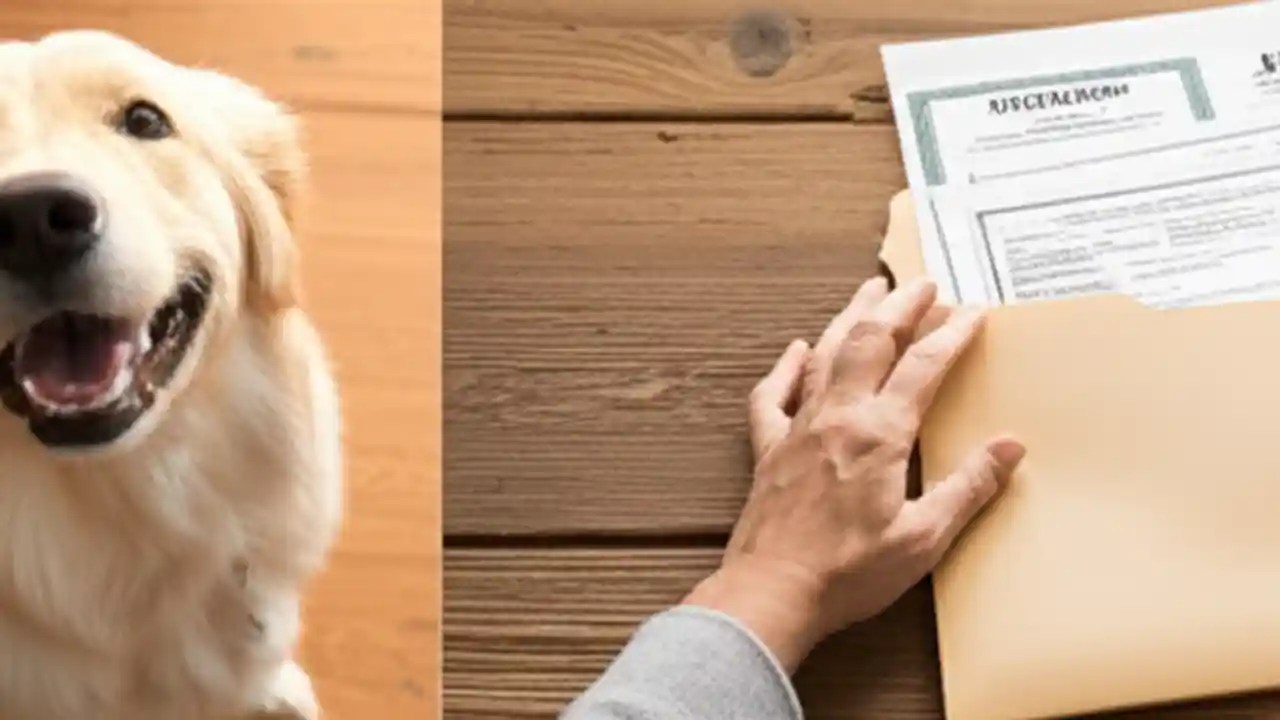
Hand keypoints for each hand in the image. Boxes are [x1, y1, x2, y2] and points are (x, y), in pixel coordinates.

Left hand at [683, 276, 1024, 672]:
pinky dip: (786, 367)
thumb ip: (967, 488)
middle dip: (901, 307)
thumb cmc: (848, 573)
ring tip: (869, 290)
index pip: (923, 367)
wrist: (772, 592)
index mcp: (879, 434)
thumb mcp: (923, 539)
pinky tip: (796, 349)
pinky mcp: (768, 450)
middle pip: (870, 341)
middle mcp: (836, 417)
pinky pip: (772, 395)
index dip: (952, 335)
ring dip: (850, 317)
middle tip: (924, 284)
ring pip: (825, 355)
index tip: (975, 313)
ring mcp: (797, 429)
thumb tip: (1010, 446)